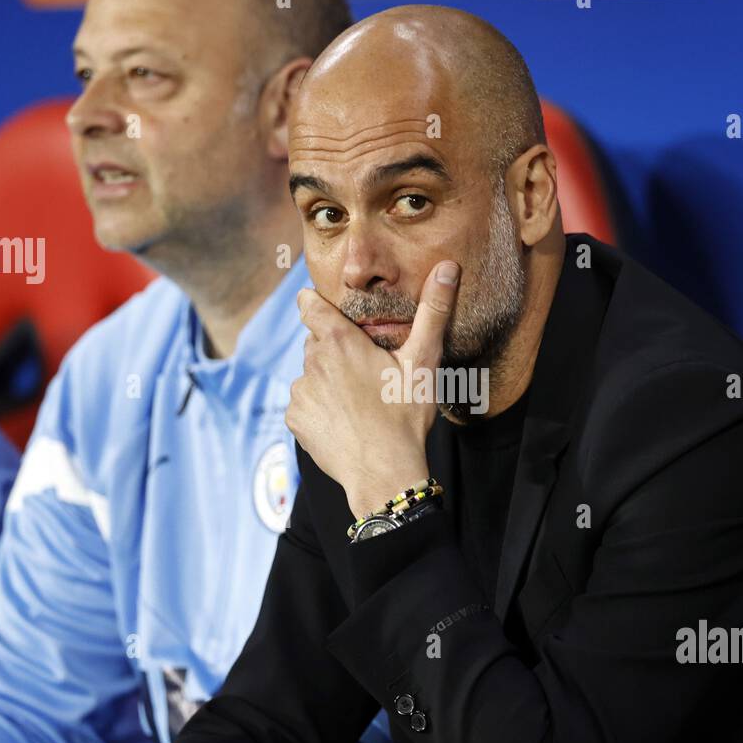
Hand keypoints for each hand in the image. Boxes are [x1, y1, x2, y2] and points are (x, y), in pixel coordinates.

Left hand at [288, 260, 460, 517]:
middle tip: (366, 369)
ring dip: (328, 380)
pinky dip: (320, 408)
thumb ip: (433, 311)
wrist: (384, 475)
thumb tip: (447, 267)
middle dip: (335, 349)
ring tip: (359, 401)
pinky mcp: (295, 419)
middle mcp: (312, 362)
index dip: (318, 305)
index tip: (330, 311)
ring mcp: (300, 392)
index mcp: (339, 341)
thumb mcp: (423, 362)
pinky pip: (305, 403)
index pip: (310, 306)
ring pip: (311, 374)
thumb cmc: (405, 416)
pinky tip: (345, 421)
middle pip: (316, 342)